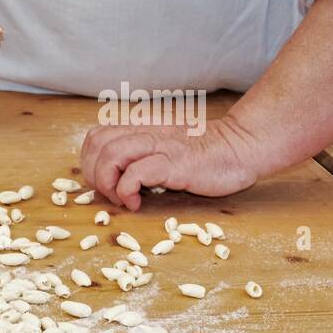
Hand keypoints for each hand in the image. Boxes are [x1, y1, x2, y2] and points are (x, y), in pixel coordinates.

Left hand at [81, 116, 266, 210]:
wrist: (242, 148)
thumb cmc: (204, 155)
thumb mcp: (164, 147)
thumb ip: (139, 153)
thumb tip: (111, 174)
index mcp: (141, 129)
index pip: (95, 137)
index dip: (90, 161)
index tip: (103, 182)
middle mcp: (146, 133)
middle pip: (97, 145)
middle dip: (94, 174)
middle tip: (110, 193)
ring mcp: (160, 146)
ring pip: (111, 155)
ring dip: (107, 182)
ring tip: (122, 199)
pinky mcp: (174, 163)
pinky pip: (136, 173)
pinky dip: (127, 191)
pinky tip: (137, 203)